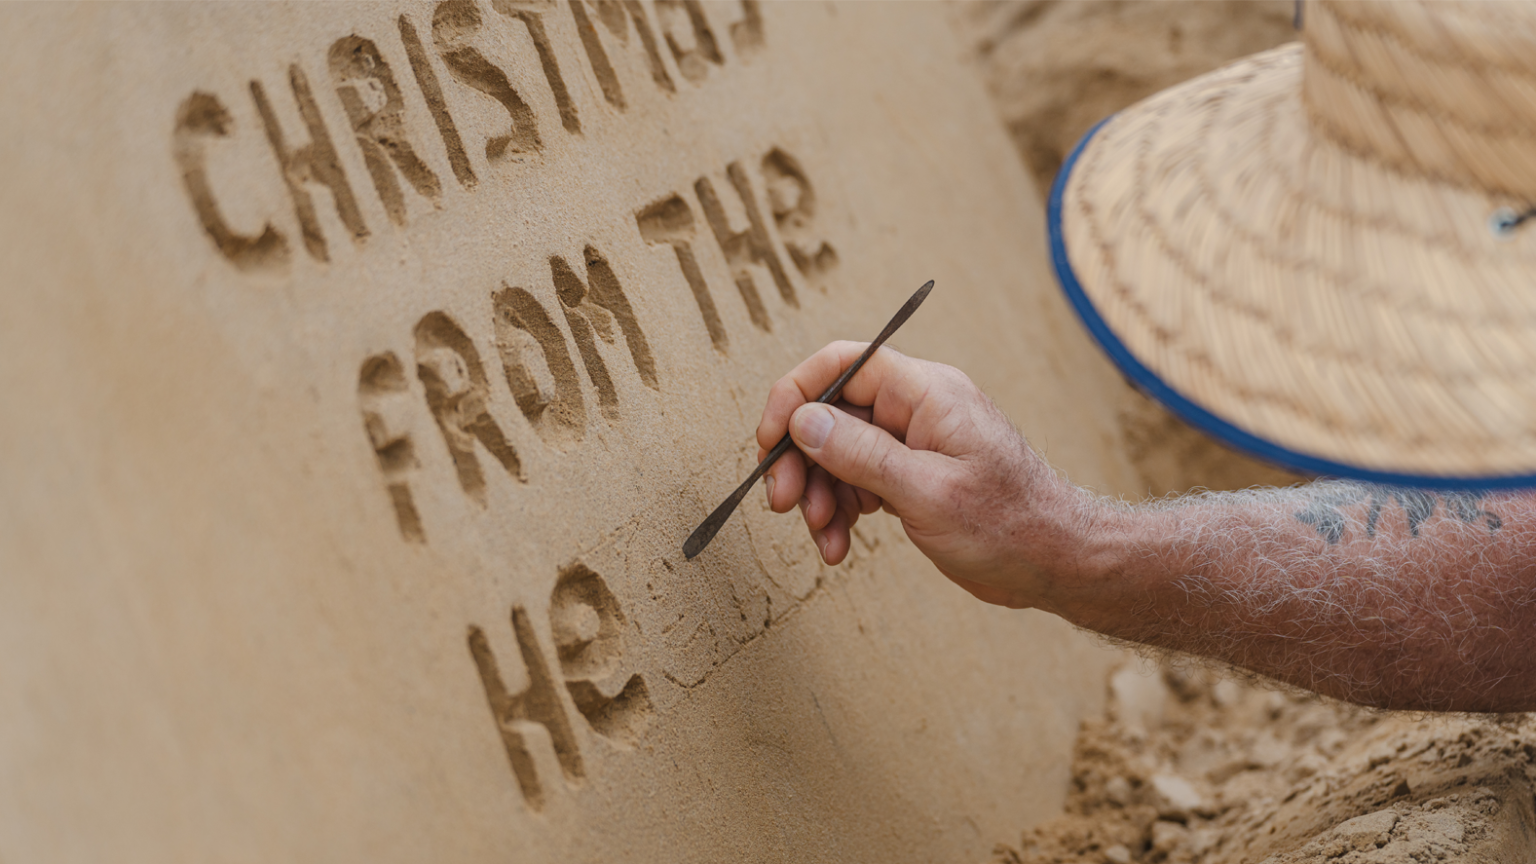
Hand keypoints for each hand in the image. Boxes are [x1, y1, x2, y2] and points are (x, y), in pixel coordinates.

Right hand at [756, 341, 1098, 608]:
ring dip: (820, 494)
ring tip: (824, 538)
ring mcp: (914, 442)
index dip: (796, 395)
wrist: (1056, 562)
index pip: (843, 364)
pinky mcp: (913, 476)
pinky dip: (841, 510)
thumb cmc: (1010, 524)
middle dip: (802, 458)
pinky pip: (859, 480)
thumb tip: (804, 420)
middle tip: (785, 503)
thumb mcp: (927, 491)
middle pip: (832, 413)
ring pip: (839, 452)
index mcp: (927, 392)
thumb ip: (862, 454)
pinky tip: (839, 544)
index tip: (770, 441)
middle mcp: (917, 408)